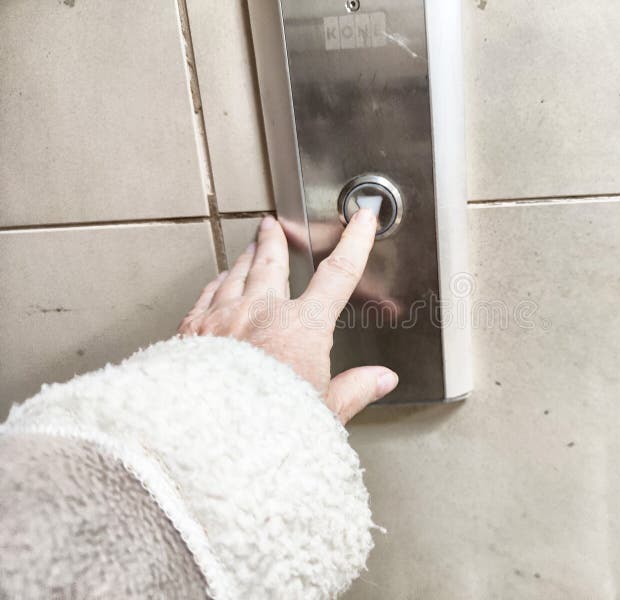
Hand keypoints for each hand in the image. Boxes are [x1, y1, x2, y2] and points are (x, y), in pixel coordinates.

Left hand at [178, 210, 398, 422]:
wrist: (211, 437)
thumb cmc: (268, 429)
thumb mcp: (324, 413)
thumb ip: (354, 390)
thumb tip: (382, 380)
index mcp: (302, 328)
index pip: (338, 275)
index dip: (354, 244)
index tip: (360, 221)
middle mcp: (261, 313)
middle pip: (272, 263)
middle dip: (275, 240)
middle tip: (274, 225)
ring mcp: (224, 318)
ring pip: (236, 274)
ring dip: (245, 257)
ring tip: (248, 247)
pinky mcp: (192, 332)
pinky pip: (206, 295)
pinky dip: (215, 283)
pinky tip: (216, 282)